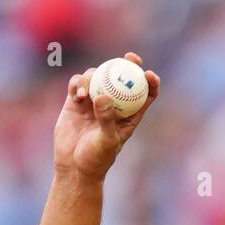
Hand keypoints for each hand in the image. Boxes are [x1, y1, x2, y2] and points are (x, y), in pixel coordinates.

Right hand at [53, 52, 160, 181]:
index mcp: (129, 115)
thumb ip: (106, 120)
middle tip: (129, 57)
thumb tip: (103, 96)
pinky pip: (78, 84)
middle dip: (129, 64)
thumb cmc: (96, 159)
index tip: (148, 74)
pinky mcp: (75, 102)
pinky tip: (77, 94)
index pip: (145, 94)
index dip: (150, 82)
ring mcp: (93, 101)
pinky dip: (78, 84)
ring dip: (94, 77)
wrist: (73, 167)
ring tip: (86, 94)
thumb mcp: (106, 142)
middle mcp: (113, 104)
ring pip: (98, 77)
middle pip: (123, 78)